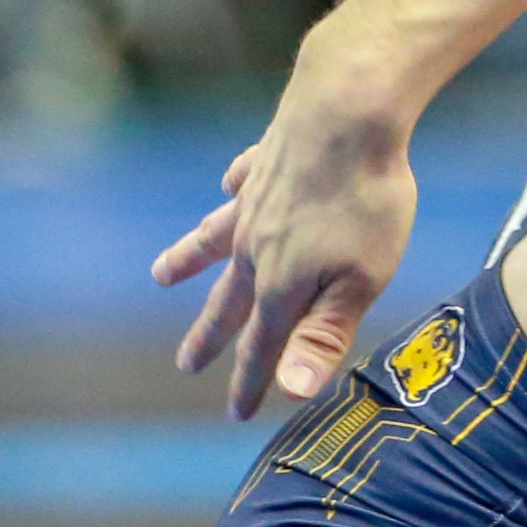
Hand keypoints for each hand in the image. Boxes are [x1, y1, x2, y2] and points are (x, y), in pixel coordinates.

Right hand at [151, 62, 420, 416]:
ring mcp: (255, 201)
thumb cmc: (364, 199)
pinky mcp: (266, 160)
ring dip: (190, 260)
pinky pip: (241, 181)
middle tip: (186, 364)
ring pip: (215, 239)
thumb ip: (324, 332)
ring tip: (162, 276)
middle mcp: (255, 245)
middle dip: (211, 337)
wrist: (345, 111)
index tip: (236, 415)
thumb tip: (292, 390)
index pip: (261, 345)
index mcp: (281, 282)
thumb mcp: (359, 278)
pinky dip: (233, 189)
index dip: (250, 382)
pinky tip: (229, 186)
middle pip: (229, 301)